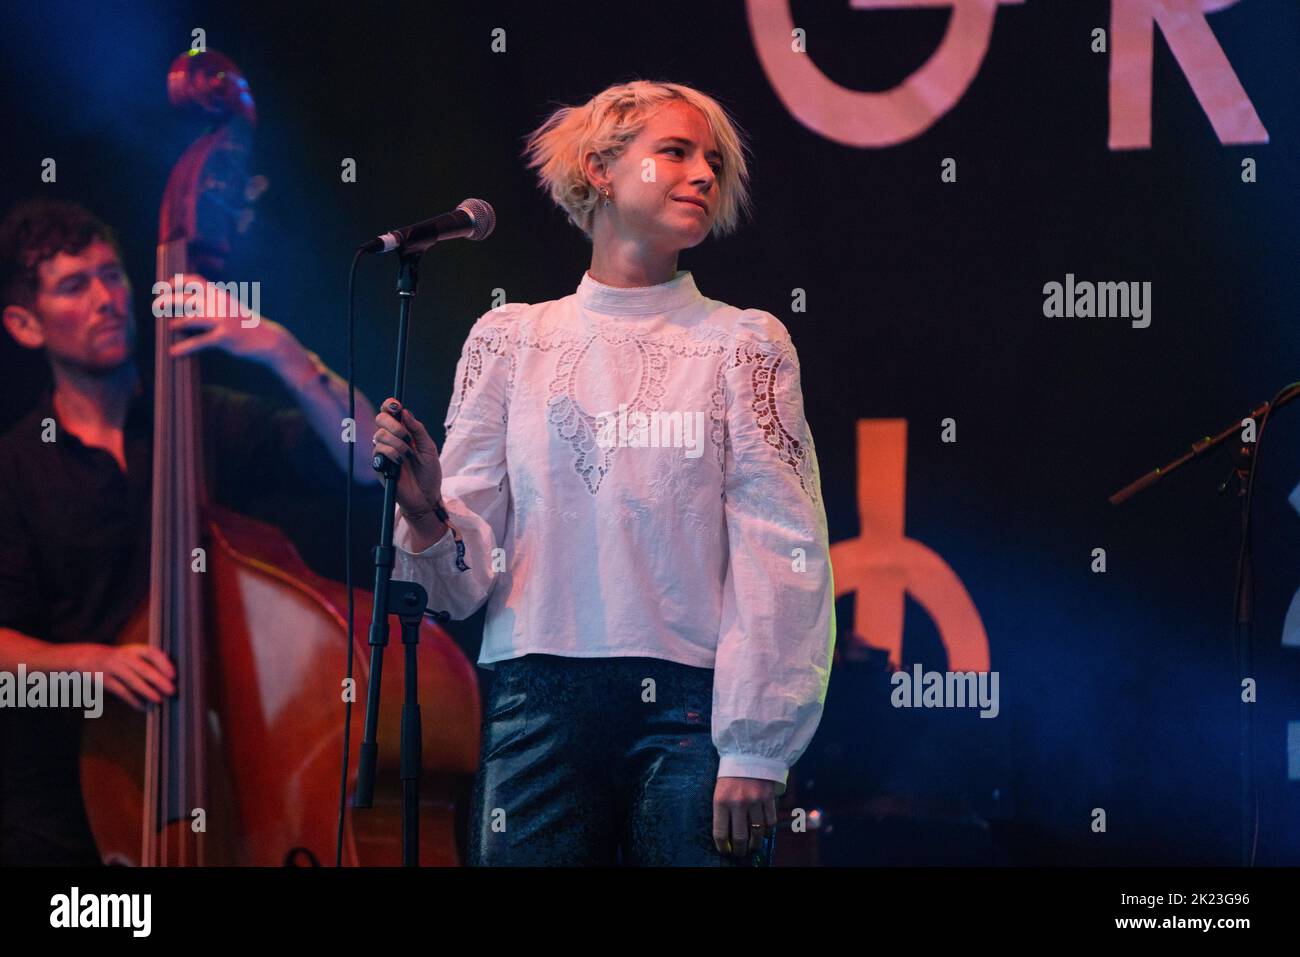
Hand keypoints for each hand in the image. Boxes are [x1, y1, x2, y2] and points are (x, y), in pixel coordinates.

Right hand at [79, 644, 176, 710]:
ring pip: (131, 681)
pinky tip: (143, 707)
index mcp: (133, 650)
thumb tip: (170, 678)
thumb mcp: (131, 654)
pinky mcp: (104, 680)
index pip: (151, 653)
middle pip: (143, 668)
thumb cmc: (119, 659)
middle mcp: (124, 657)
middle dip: (158, 680)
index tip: (174, 675)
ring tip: (159, 700)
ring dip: (146, 691)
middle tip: (171, 690)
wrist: (87, 657)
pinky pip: (121, 691)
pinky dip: (132, 700)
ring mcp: (112, 668)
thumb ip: (147, 662)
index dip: (163, 663)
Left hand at [156, 272, 286, 362]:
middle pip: (187, 298)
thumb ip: (214, 303)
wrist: (269, 340)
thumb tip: (191, 305)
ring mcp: (222, 321)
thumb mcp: (232, 308)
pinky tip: (173, 352)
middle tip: (156, 307)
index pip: (195, 280)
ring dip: (175, 322)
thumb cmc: (247, 325)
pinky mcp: (225, 337)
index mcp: (221, 295)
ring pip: (190, 318)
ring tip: (166, 327)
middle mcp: (220, 305)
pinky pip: (199, 342)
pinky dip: (184, 347)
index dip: (178, 281)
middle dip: (168, 301)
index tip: (165, 286)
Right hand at [373, 398, 444, 533]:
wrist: (427, 497)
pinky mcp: (378, 465)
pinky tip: (401, 463)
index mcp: (403, 433)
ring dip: (397, 443)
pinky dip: (392, 454)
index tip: (396, 406)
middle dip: (394, 425)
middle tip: (408, 438)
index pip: (390, 412)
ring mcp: (383, 452)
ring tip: (408, 456)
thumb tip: (405, 412)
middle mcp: (391, 440)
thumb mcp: (429, 448)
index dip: (390, 405)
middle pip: (380, 419)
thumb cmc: (429, 473)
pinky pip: (379, 451)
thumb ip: (418, 430)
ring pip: (380, 435)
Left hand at [713, 776, 777, 858]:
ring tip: (753, 846)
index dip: (723, 847)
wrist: (749, 752)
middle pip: (740, 837)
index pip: (720, 833)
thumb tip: (727, 837)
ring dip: (755, 843)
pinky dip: (768, 830)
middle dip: (740, 850)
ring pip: (757, 833)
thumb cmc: (732, 774)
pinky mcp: (768, 798)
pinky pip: (770, 822)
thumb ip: (723, 811)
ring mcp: (755, 801)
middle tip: (740, 853)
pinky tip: (764, 831)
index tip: (725, 851)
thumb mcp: (720, 790)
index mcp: (721, 801)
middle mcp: (738, 803)